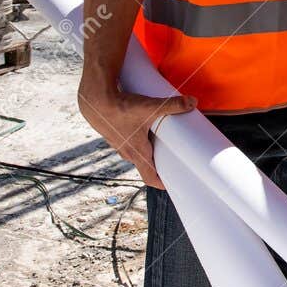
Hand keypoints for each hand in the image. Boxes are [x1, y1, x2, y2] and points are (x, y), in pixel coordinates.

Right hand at [77, 71, 196, 189]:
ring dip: (148, 150)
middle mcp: (128, 152)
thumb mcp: (150, 107)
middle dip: (159, 164)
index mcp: (137, 152)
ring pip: (137, 152)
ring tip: (162, 143)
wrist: (94, 101)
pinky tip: (145, 128)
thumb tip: (192, 102)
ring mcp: (120, 144)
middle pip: (146, 164)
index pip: (150, 177)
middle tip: (174, 160)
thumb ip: (173, 105)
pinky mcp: (115, 134)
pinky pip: (130, 142)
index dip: (162, 184)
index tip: (172, 185)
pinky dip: (138, 140)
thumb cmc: (120, 108)